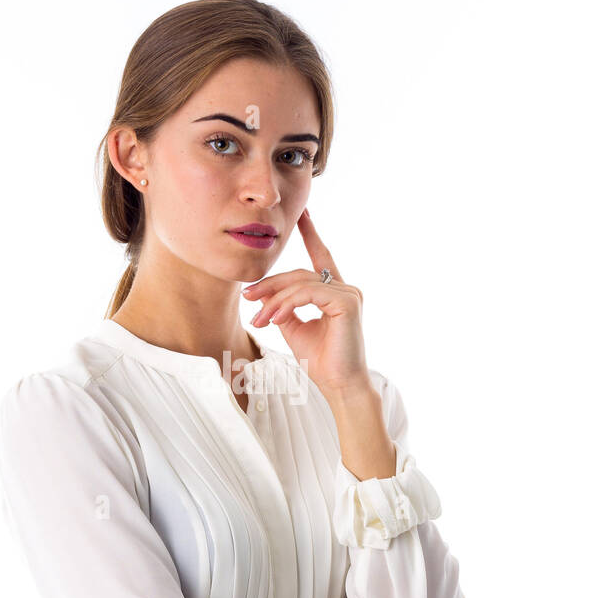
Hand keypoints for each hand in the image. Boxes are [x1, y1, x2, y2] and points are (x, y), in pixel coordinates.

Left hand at [242, 209, 371, 399]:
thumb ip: (285, 307)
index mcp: (334, 292)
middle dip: (270, 285)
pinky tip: (275, 320)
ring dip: (275, 300)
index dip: (310, 233)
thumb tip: (267, 297)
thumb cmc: (320, 361)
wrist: (338, 385)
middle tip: (248, 298)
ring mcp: (349, 294)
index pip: (320, 256)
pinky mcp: (348, 303)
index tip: (302, 212)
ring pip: (301, 284)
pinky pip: (309, 294)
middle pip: (299, 274)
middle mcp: (345, 289)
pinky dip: (288, 305)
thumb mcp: (294, 328)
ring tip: (260, 319)